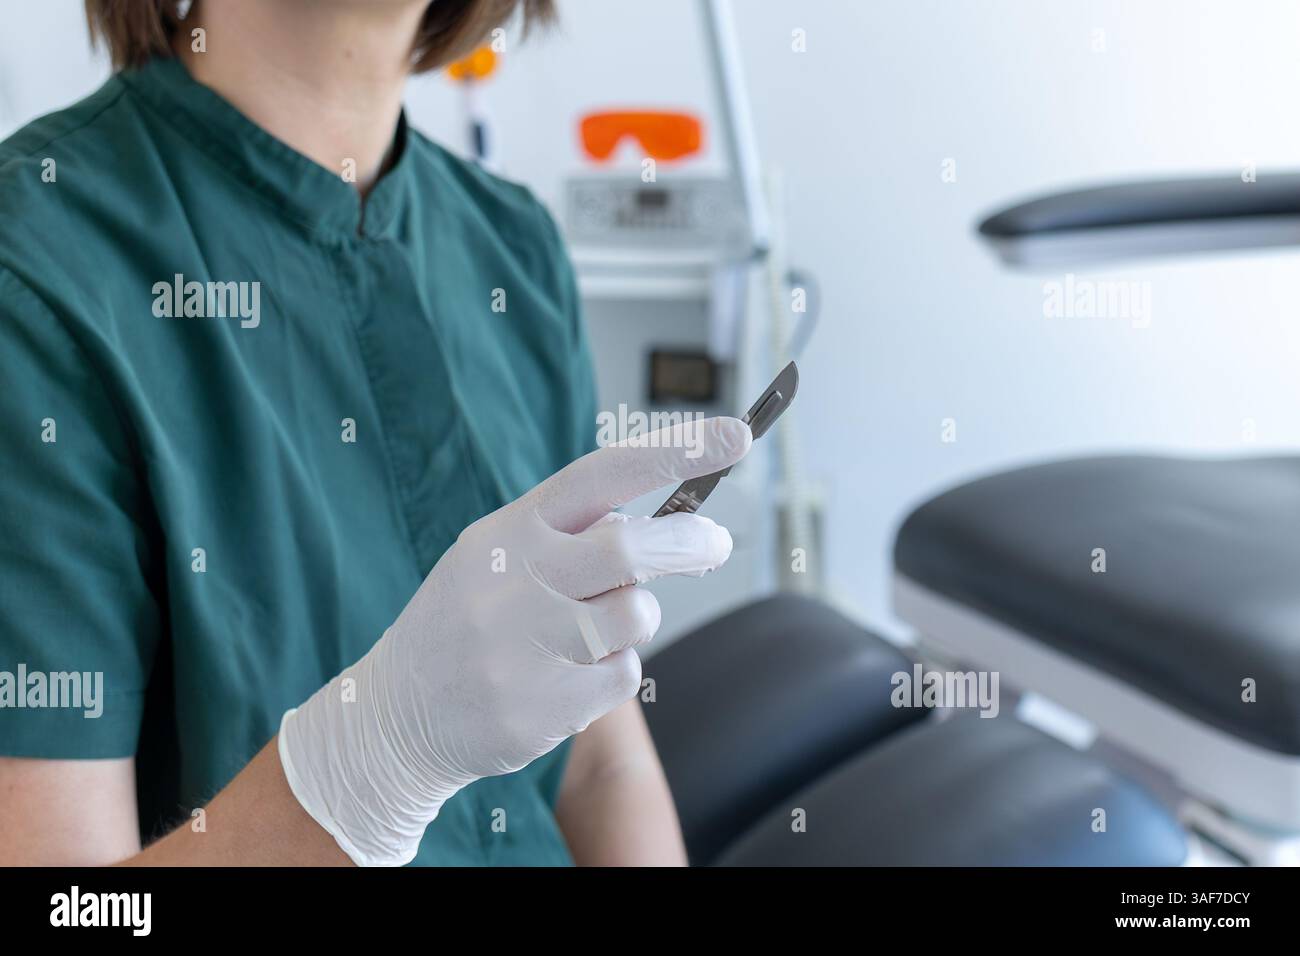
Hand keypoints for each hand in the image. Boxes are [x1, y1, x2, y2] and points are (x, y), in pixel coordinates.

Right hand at [278, 416, 751, 864]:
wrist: (397, 714)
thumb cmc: (472, 617)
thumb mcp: (497, 552)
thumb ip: (572, 533)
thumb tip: (666, 526)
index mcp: (510, 529)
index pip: (602, 474)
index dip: (674, 451)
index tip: (736, 434)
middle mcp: (513, 580)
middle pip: (630, 549)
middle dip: (690, 542)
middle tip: (717, 542)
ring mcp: (523, 646)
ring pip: (635, 616)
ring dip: (636, 618)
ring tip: (595, 629)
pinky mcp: (538, 707)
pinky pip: (623, 676)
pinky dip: (613, 671)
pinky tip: (565, 677)